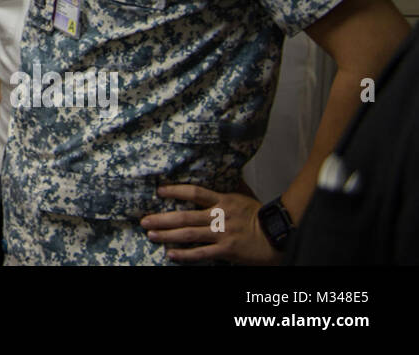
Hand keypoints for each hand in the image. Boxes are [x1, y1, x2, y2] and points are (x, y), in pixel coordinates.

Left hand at [139, 184, 280, 264]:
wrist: (278, 235)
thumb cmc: (260, 215)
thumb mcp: (244, 195)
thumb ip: (230, 184)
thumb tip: (225, 167)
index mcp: (222, 201)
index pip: (194, 192)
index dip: (175, 191)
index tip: (159, 191)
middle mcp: (219, 216)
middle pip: (185, 216)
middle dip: (162, 218)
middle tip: (144, 220)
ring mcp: (222, 234)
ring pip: (189, 234)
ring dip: (167, 235)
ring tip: (151, 235)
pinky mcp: (226, 250)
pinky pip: (201, 253)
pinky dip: (185, 254)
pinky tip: (171, 254)